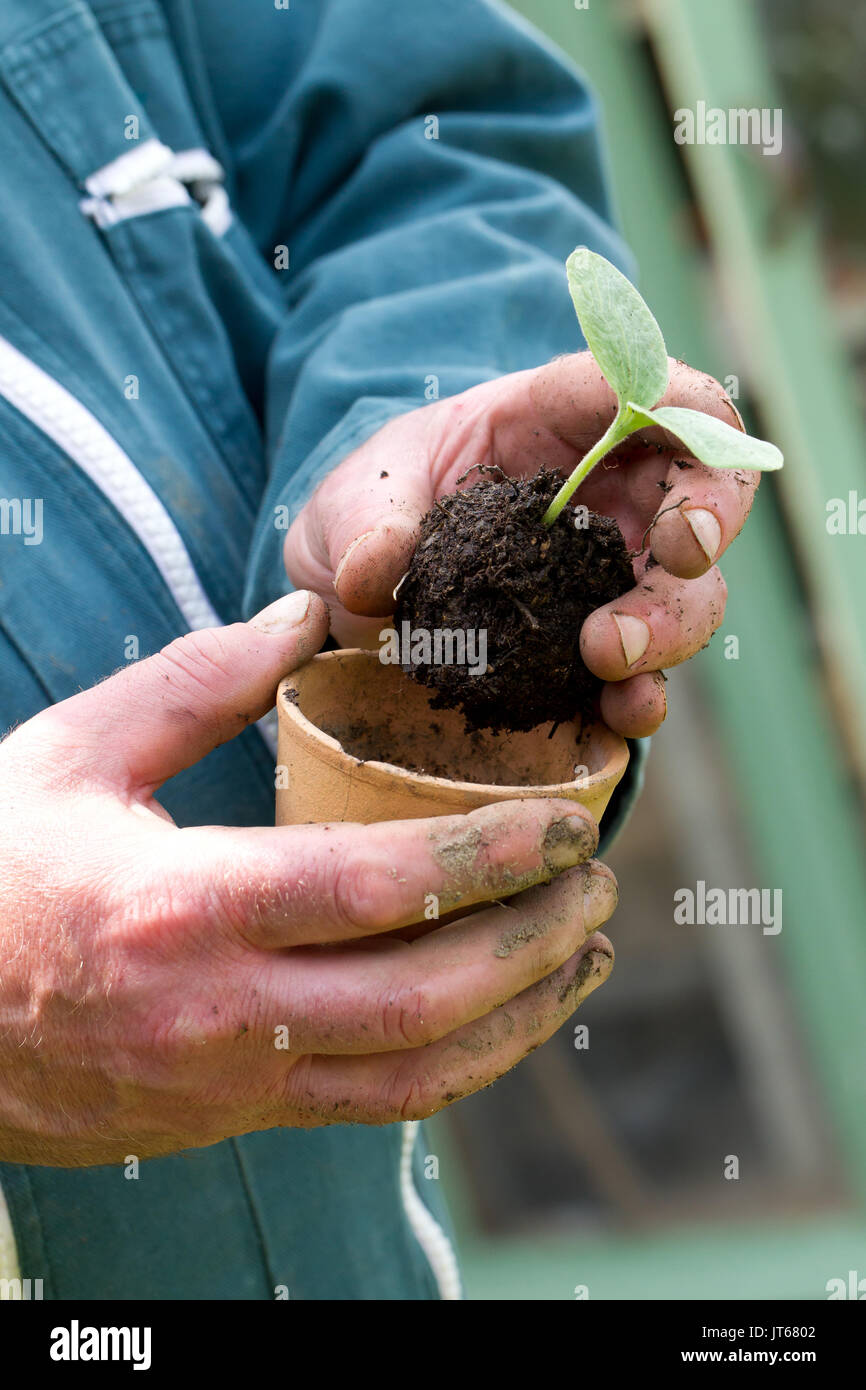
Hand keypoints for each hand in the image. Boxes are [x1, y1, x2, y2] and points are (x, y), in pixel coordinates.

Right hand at [0, 590, 615, 1165]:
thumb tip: (304, 614)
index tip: (570, 823)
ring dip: (522, 1019)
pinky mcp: (232, 1116)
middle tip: (599, 880)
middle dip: (535, 941)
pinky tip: (502, 1018)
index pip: (378, 890)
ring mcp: (231, 1083)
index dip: (491, 857)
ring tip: (585, 953)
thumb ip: (197, 680)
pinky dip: (459, 1066)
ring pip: (417, 1076)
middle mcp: (221, 1013)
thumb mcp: (76, 753)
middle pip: (425, 998)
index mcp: (183, 908)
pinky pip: (373, 1107)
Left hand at [285, 352, 755, 736]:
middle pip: (701, 493)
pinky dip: (636, 701)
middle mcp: (607, 491)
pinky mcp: (597, 651)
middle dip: (699, 532)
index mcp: (558, 419)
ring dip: (669, 626)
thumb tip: (374, 569)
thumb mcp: (346, 499)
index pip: (653, 391)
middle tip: (663, 563)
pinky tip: (613, 720)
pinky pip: (642, 676)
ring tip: (608, 658)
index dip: (688, 414)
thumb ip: (362, 522)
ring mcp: (611, 573)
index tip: (671, 463)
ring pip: (689, 591)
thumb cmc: (367, 511)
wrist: (350, 593)